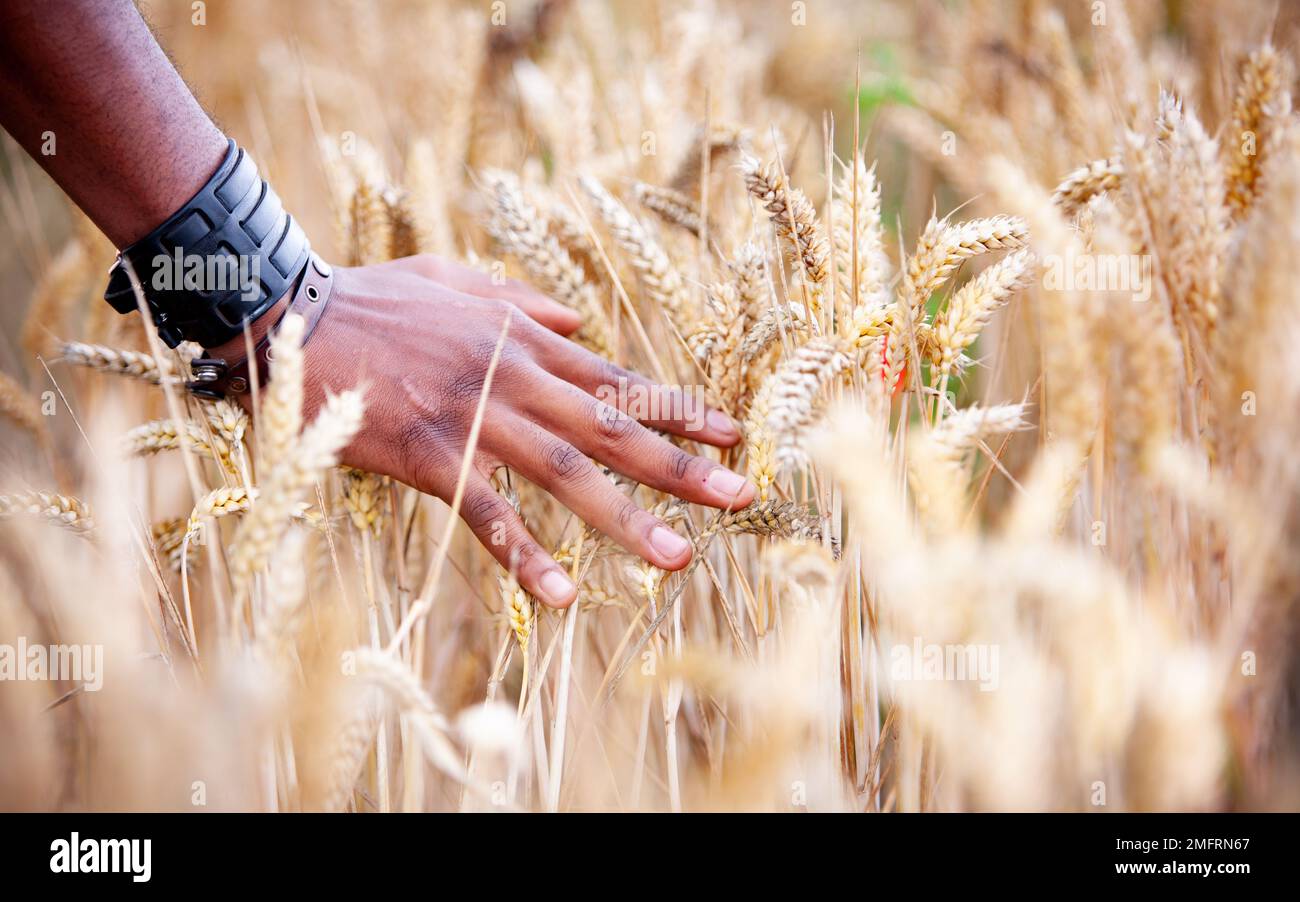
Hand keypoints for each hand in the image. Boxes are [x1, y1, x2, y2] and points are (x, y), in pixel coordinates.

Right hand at [296, 255, 754, 607]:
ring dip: (625, 517)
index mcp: (527, 341)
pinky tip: (561, 594)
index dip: (680, 408)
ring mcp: (476, 416)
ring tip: (678, 558)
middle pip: (614, 427)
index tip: (732, 433)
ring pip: (567, 471)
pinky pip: (486, 511)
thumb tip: (579, 318)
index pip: (620, 381)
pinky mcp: (429, 454)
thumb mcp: (457, 280)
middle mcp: (517, 378)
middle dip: (681, 464)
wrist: (292, 311)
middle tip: (740, 496)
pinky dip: (523, 553)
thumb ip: (521, 300)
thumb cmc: (373, 300)